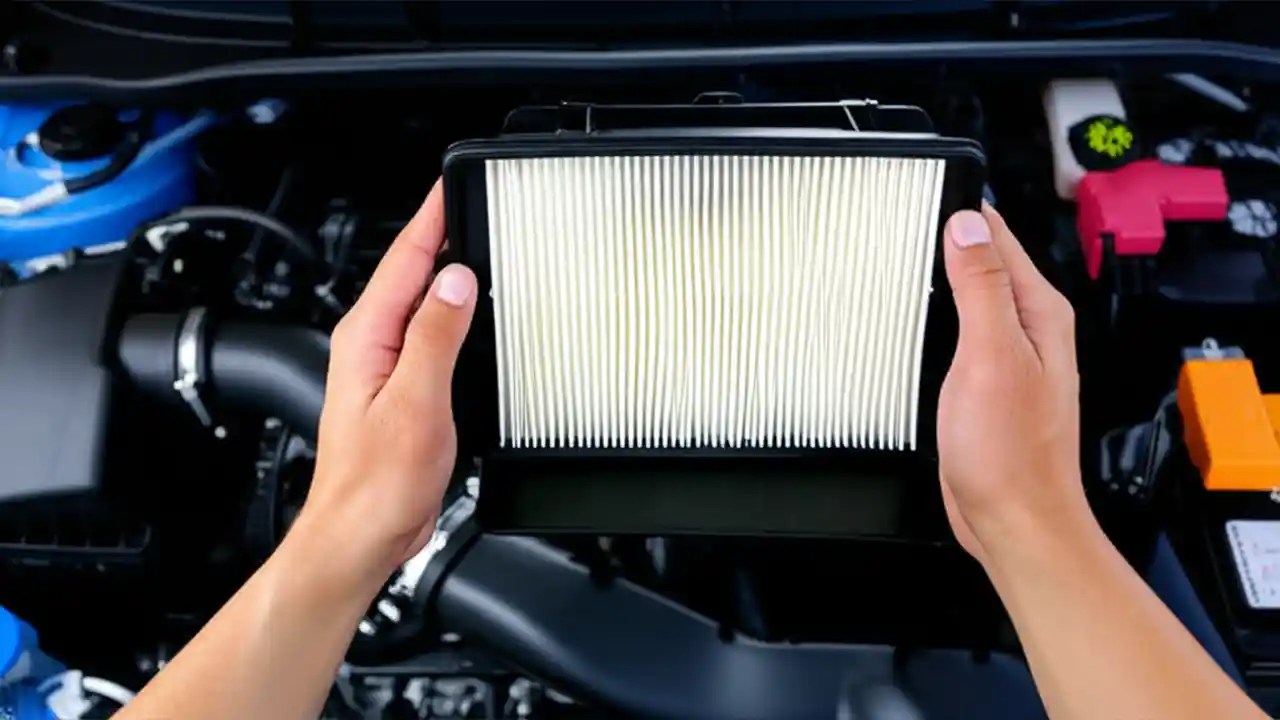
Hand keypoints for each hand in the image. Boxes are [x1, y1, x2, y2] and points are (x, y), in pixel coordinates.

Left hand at [295, 180, 476, 583]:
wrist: (362, 534)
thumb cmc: (376, 483)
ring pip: (423, 304)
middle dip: (444, 234)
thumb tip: (457, 281)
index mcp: (367, 336)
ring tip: (481, 245)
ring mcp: (386, 366)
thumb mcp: (415, 401)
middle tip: (477, 202)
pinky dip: (456, 317)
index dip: (432, 217)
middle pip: (412, 273)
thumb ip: (436, 335)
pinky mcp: (404, 389)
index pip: (403, 258)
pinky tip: (475, 317)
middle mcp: (370, 345)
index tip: (453, 184)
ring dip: (451, 275)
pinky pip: (432, 336)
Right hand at [936, 204, 1091, 567]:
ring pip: (970, 299)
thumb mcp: (991, 357)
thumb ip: (982, 287)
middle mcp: (1030, 331)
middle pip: (985, 264)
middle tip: (900, 220)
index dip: (963, 214)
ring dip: (941, 280)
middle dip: (948, 240)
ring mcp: (1008, 359)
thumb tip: (968, 225)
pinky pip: (959, 335)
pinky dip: (937, 320)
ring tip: (904, 258)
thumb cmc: (1010, 454)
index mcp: (1039, 314)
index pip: (999, 238)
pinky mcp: (985, 386)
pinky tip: (914, 324)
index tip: (924, 195)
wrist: (1014, 522)